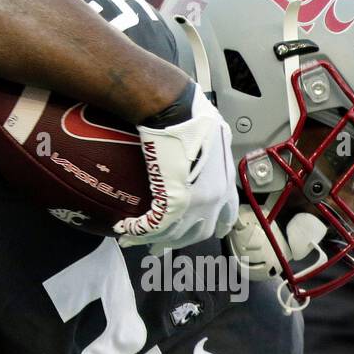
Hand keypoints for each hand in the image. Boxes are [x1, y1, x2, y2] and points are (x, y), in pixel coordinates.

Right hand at [115, 83, 238, 252]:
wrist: (176, 110)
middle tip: (162, 243)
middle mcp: (215, 197)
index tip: (210, 233)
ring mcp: (197, 203)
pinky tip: (126, 229)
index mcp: (225, 181)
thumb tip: (204, 148)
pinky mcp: (174, 202)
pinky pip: (153, 226)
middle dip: (180, 239)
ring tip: (135, 239)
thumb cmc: (192, 112)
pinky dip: (138, 231)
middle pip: (200, 232)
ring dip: (153, 239)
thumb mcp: (213, 133)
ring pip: (174, 234)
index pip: (227, 215)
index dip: (218, 227)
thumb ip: (212, 150)